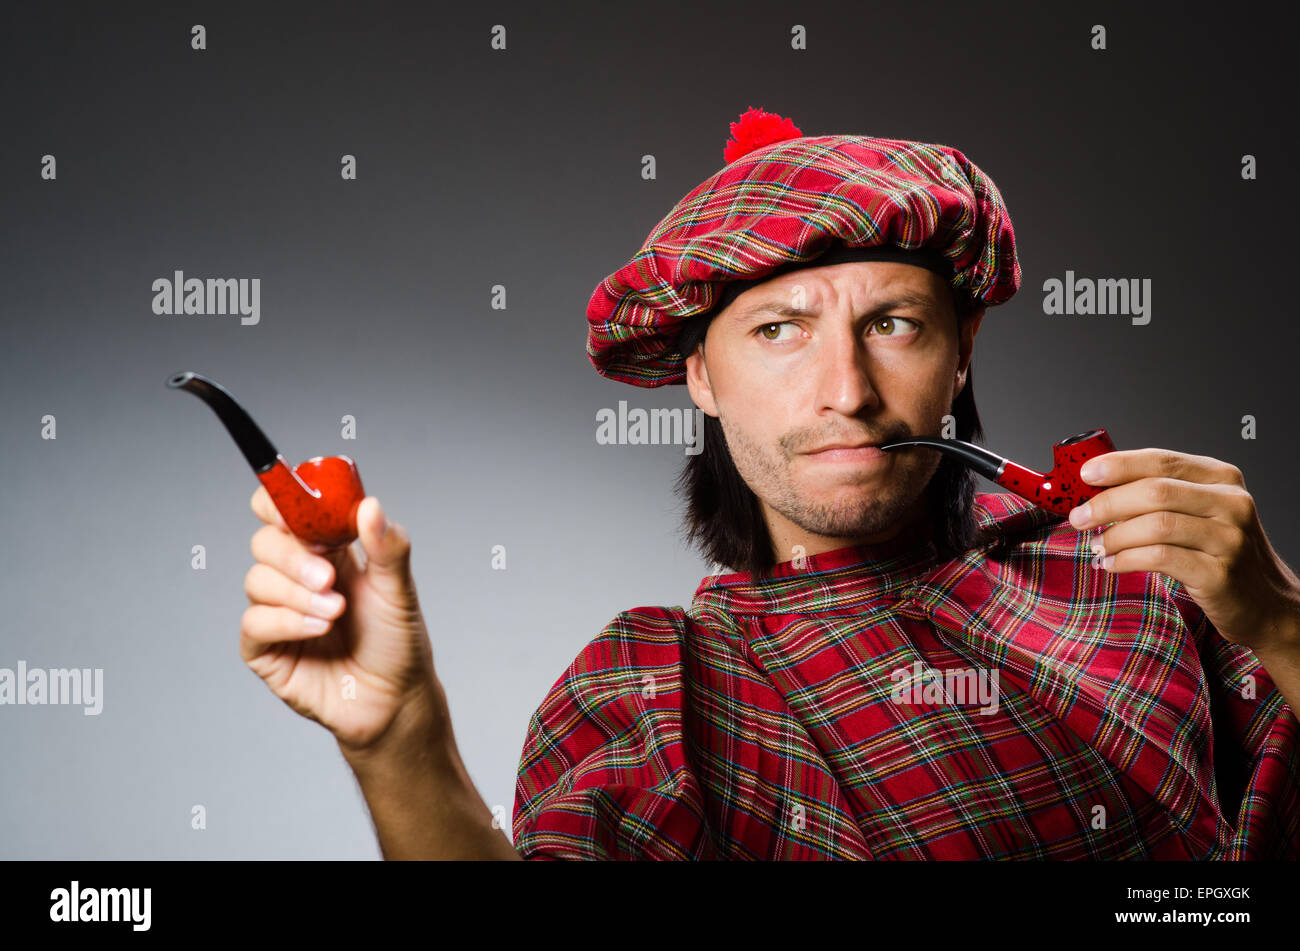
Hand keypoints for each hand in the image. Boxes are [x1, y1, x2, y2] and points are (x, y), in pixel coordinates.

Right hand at [241, 487, 446, 754]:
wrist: (395, 701)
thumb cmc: (397, 644)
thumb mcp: (400, 591)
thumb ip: (387, 548)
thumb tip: (370, 505)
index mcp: (329, 552)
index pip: (287, 513)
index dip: (278, 501)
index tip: (287, 505)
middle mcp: (298, 577)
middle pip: (266, 542)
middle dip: (293, 556)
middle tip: (328, 577)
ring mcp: (279, 612)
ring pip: (257, 580)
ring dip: (297, 593)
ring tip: (336, 612)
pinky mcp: (266, 649)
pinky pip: (254, 622)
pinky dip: (286, 621)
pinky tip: (318, 629)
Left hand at [1068, 448, 1299, 651]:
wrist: (1266, 602)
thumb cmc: (1219, 552)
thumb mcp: (1200, 511)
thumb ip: (1160, 494)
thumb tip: (1096, 486)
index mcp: (1221, 477)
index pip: (1161, 460)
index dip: (1118, 465)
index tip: (1085, 475)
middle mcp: (1231, 502)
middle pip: (1154, 491)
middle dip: (1107, 503)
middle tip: (1078, 518)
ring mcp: (1229, 538)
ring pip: (1156, 525)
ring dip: (1114, 535)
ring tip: (1096, 546)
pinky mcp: (1220, 573)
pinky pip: (1161, 558)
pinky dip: (1127, 559)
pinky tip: (1112, 563)